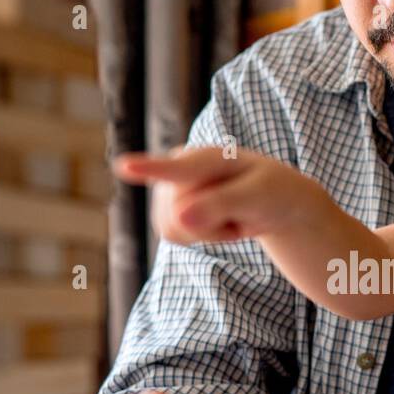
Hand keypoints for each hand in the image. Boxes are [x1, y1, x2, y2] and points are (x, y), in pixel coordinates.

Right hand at [115, 147, 325, 245]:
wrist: (270, 200)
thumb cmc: (269, 191)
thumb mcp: (256, 197)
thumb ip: (220, 204)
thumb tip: (180, 217)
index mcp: (206, 156)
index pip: (177, 168)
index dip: (149, 168)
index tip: (123, 165)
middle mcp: (179, 165)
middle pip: (178, 213)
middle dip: (210, 224)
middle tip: (238, 214)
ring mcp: (169, 187)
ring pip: (172, 226)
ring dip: (205, 231)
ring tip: (227, 215)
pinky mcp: (167, 209)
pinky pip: (172, 235)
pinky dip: (199, 237)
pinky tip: (214, 221)